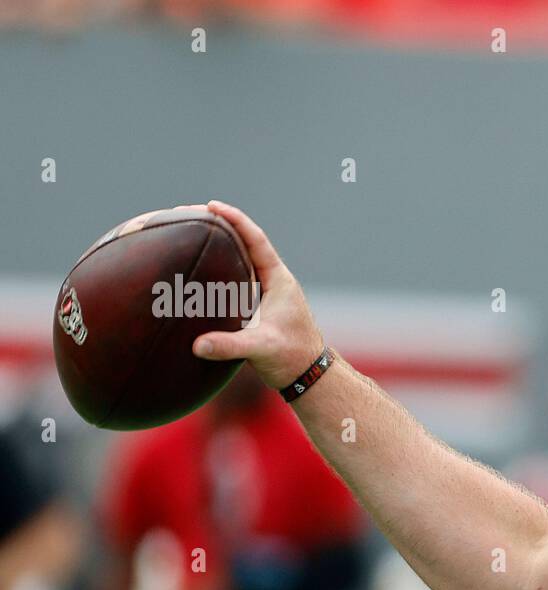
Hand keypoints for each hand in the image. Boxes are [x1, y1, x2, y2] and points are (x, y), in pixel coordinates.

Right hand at [191, 201, 324, 389]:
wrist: (308, 375)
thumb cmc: (292, 358)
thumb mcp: (262, 349)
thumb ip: (231, 346)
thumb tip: (198, 345)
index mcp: (279, 281)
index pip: (256, 241)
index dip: (236, 220)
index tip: (212, 206)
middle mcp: (273, 281)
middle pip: (246, 243)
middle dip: (220, 225)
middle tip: (189, 211)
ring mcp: (266, 292)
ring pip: (241, 259)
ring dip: (218, 244)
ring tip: (189, 230)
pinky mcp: (258, 304)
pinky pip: (236, 277)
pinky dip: (218, 267)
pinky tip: (197, 267)